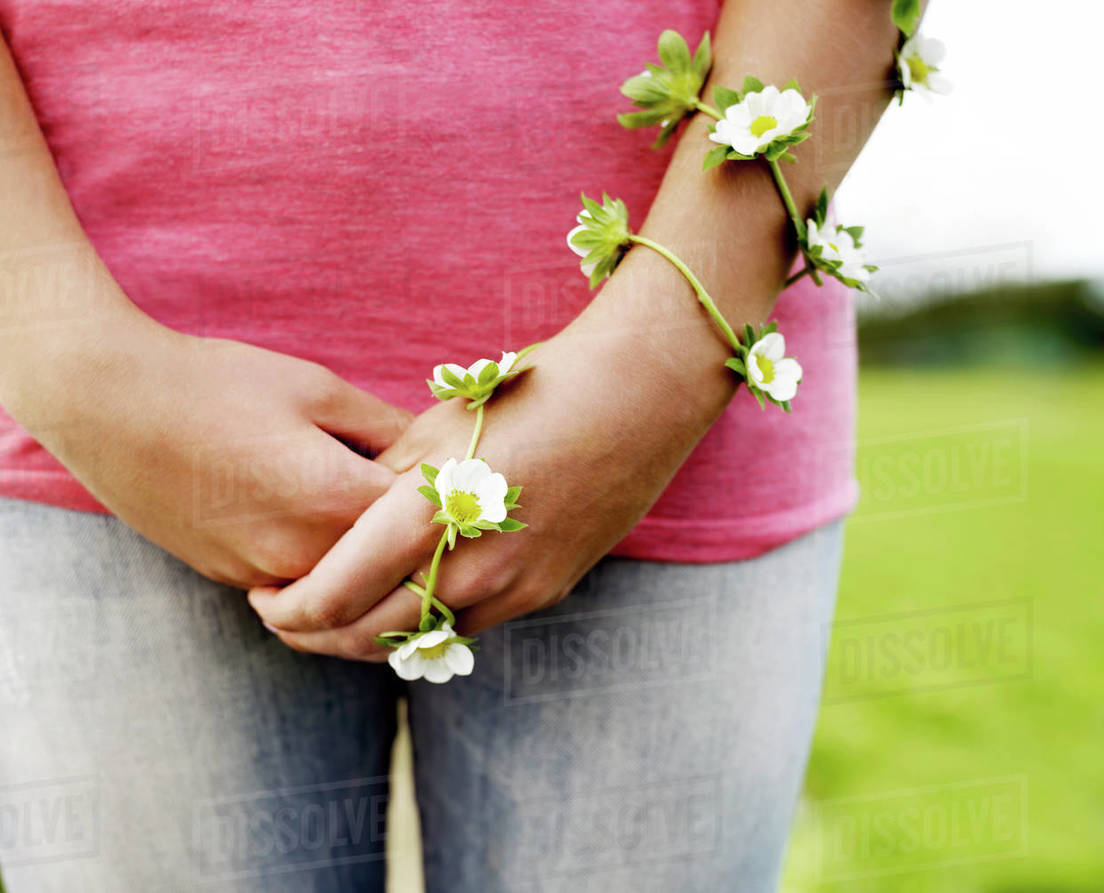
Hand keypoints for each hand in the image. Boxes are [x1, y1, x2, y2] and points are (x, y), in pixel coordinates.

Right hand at [15, 311, 409, 587]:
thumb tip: (434, 452)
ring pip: (346, 583)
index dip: (444, 493)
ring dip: (368, 555)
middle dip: (412, 533)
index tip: (451, 472)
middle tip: (421, 495)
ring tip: (370, 507)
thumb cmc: (217, 384)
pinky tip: (317, 518)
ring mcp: (264, 574)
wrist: (105, 403)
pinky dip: (323, 562)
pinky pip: (301, 583)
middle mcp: (305, 554)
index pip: (425, 519)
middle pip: (391, 563)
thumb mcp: (317, 388)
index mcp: (336, 500)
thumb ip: (386, 426)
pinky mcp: (232, 578)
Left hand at [247, 287, 736, 660]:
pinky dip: (425, 624)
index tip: (265, 597)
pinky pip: (469, 624)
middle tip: (285, 618)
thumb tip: (345, 521)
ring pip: (419, 640)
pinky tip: (407, 601)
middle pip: (367, 634)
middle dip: (313, 635)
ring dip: (367, 637)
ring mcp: (516, 584)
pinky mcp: (546, 590)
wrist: (637, 397)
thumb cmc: (533, 393)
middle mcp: (472, 563)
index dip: (288, 610)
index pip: (333, 595)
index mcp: (431, 511)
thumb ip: (383, 482)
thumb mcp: (441, 424)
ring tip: (337, 614)